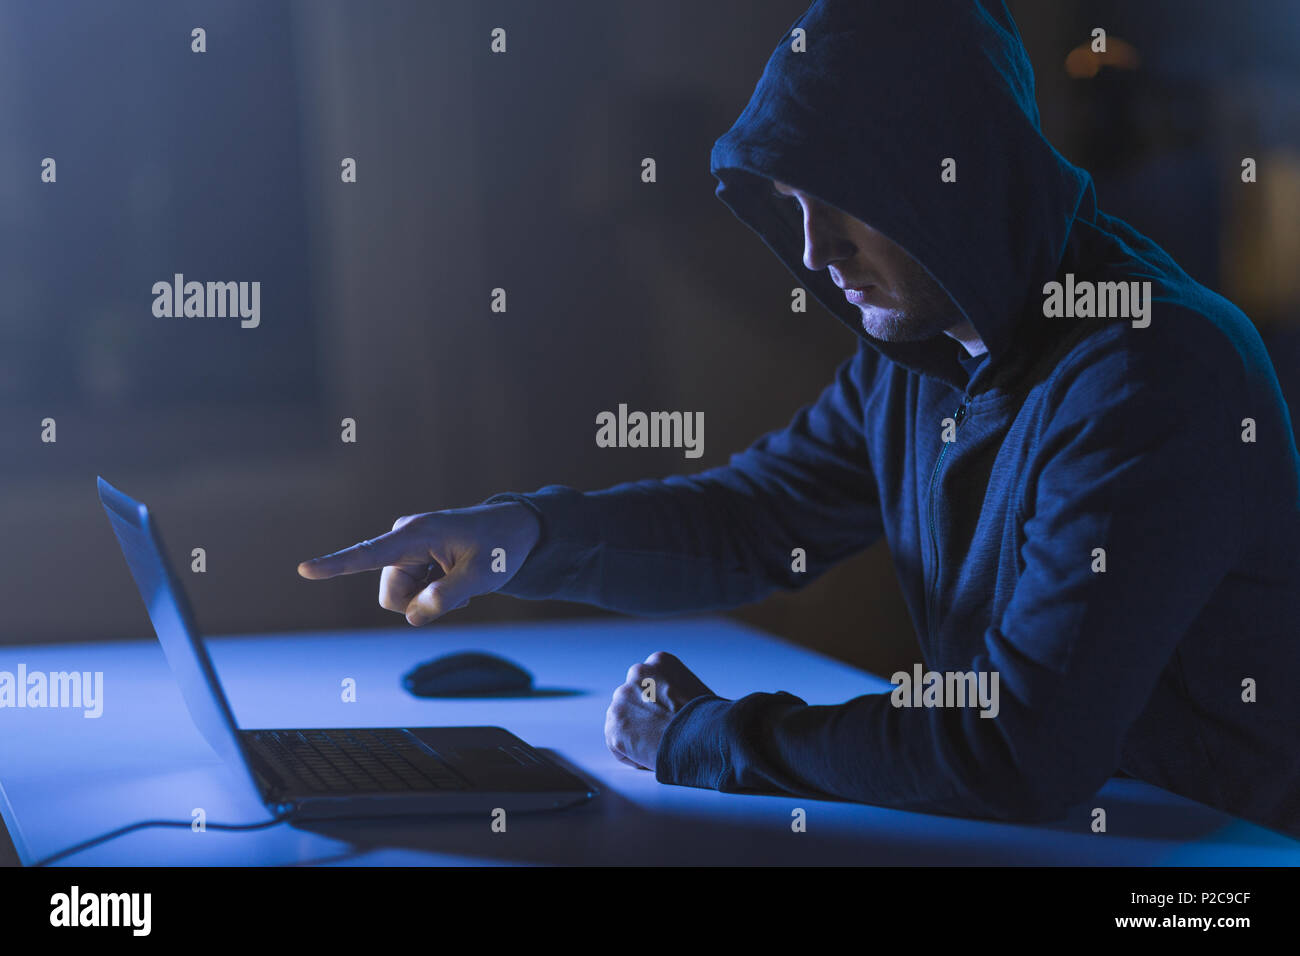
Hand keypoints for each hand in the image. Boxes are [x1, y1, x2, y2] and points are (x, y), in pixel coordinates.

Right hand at [297, 502, 540, 624]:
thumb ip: (446, 598)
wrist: (512, 531)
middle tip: (459, 588)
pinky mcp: (410, 560)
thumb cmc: (499, 547)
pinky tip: (452, 579)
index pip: (369, 554)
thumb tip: (414, 617)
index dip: (335, 565)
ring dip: (428, 600)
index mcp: (416, 535)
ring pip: (400, 600)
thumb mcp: (481, 576)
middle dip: (421, 605)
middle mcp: (403, 540)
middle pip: (392, 597)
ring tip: (457, 580)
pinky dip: (431, 595)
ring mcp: (405, 551)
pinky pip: (409, 594)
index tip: (303, 570)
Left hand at [605, 651, 716, 769]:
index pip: (648, 683)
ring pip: (623, 723)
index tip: (671, 717)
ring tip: (662, 746)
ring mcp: (622, 699)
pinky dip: (633, 757)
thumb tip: (670, 708)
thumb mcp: (695, 689)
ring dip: (637, 736)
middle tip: (664, 734)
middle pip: (632, 700)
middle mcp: (637, 673)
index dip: (659, 705)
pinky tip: (653, 755)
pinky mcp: (614, 727)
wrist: (705, 737)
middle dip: (644, 717)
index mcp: (659, 662)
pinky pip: (618, 747)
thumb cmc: (710, 720)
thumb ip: (674, 691)